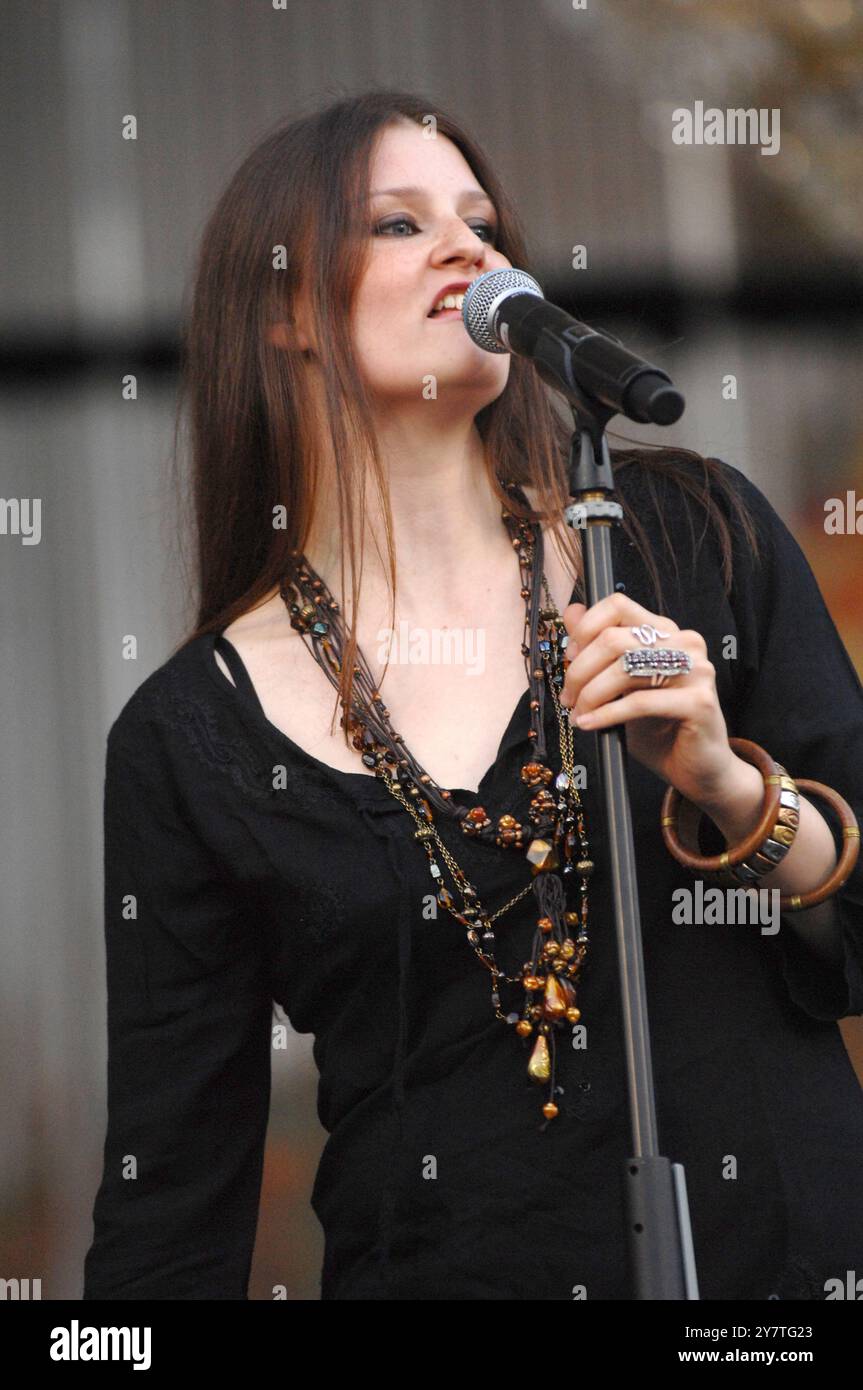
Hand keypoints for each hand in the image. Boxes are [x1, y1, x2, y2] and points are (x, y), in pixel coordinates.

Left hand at [559, 593, 736, 808]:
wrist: (696, 768)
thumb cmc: (658, 726)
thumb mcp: (621, 685)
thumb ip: (599, 648)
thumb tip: (571, 611)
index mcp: (667, 632)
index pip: (619, 605)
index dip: (585, 629)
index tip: (570, 657)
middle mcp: (685, 644)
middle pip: (614, 639)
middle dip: (579, 671)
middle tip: (568, 698)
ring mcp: (697, 670)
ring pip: (623, 669)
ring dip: (590, 694)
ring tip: (578, 714)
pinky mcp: (699, 702)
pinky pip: (639, 702)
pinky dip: (607, 714)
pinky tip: (589, 725)